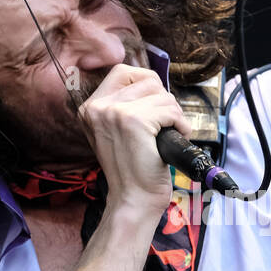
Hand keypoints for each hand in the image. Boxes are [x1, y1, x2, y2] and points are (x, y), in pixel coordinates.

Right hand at [77, 63, 192, 214]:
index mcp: (89, 108)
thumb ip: (123, 106)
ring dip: (174, 114)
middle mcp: (97, 107)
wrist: (132, 200)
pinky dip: (181, 123)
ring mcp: (114, 112)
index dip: (147, 83)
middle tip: (164, 124)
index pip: (123, 71)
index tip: (155, 104)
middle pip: (146, 79)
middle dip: (163, 99)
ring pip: (161, 94)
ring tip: (169, 134)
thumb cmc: (131, 170)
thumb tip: (151, 83)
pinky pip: (170, 110)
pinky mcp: (134, 121)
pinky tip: (176, 137)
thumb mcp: (115, 132)